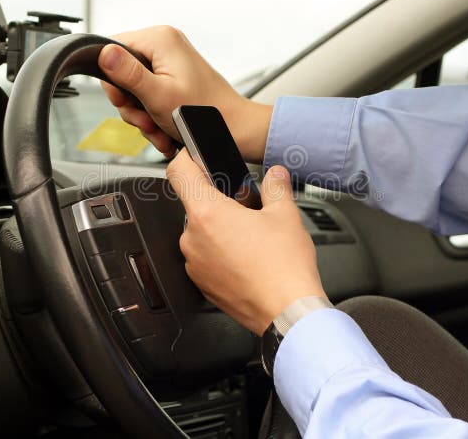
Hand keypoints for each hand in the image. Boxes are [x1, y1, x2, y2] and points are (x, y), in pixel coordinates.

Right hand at [98, 26, 271, 160]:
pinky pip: (149, 95)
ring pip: (134, 90)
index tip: (126, 101)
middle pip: (122, 73)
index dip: (113, 80)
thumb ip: (128, 74)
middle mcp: (165, 45)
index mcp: (160, 39)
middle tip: (146, 120)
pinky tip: (164, 130)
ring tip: (159, 128)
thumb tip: (103, 53)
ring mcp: (170, 62)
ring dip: (142, 116)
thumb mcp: (158, 95)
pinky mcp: (174, 78)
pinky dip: (153, 116)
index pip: (111, 49)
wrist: (234, 130)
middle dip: (131, 105)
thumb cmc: (204, 113)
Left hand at [166, 149, 325, 333]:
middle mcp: (193, 238)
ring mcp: (195, 263)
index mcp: (208, 213)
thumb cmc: (284, 268)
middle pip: (196, 205)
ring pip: (202, 233)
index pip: (179, 172)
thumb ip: (275, 187)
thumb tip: (275, 176)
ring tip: (252, 239)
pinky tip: (247, 259)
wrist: (288, 313)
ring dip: (221, 230)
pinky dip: (221, 254)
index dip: (186, 158)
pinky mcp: (202, 284)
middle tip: (248, 209)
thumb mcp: (285, 215)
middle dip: (219, 202)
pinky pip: (206, 258)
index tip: (195, 156)